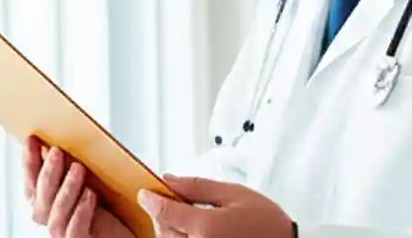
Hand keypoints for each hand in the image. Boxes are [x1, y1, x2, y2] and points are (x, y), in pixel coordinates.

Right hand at [24, 136, 134, 237]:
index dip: (29, 163)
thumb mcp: (92, 181)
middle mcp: (54, 221)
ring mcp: (66, 235)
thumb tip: (61, 142)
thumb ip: (72, 167)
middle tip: (57, 151)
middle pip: (39, 202)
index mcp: (50, 205)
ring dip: (66, 190)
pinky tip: (90, 194)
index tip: (32, 138)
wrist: (130, 231)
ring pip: (55, 217)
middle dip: (47, 175)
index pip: (32, 184)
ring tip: (79, 168)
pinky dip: (80, 212)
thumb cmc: (112, 207)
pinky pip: (75, 232)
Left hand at [137, 175, 293, 237]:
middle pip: (162, 229)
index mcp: (205, 227)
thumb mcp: (234, 194)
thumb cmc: (267, 223)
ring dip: (169, 228)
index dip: (151, 199)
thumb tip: (168, 179)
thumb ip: (197, 187)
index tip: (145, 192)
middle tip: (172, 199)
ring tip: (187, 216)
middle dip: (162, 213)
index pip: (164, 211)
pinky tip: (192, 232)